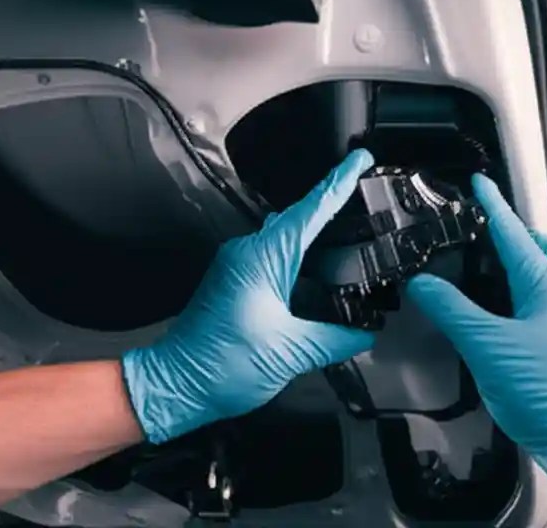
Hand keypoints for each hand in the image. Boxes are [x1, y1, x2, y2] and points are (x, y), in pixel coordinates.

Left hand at [121, 150, 376, 443]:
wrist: (175, 386)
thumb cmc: (220, 365)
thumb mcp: (289, 353)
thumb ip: (335, 339)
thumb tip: (365, 334)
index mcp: (263, 259)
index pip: (310, 211)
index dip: (339, 183)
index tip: (361, 159)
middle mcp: (249, 254)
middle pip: (301, 221)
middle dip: (336, 211)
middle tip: (370, 203)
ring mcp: (241, 267)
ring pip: (291, 243)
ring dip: (321, 245)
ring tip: (357, 246)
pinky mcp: (238, 284)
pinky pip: (279, 263)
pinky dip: (305, 267)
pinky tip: (327, 282)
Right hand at [405, 175, 546, 510]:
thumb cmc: (545, 391)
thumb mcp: (486, 347)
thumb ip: (452, 310)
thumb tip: (423, 284)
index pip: (513, 231)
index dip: (492, 205)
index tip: (480, 183)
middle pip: (537, 248)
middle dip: (510, 233)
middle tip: (481, 228)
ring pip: (546, 274)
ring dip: (519, 264)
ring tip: (487, 267)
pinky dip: (526, 292)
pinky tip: (507, 312)